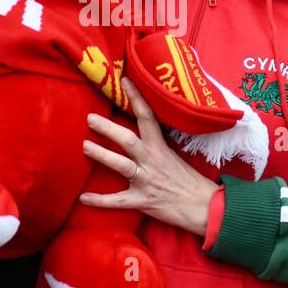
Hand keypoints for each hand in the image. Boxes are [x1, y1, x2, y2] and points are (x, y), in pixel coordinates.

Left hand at [79, 77, 217, 236]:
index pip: (147, 117)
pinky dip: (100, 200)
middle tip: (90, 118)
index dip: (136, 98)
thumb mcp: (173, 156)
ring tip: (85, 146)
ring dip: (102, 156)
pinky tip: (83, 198)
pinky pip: (118, 201)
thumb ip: (155, 144)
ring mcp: (147, 181)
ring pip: (122, 166)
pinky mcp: (143, 201)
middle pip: (128, 140)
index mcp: (160, 147)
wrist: (204, 207)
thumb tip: (139, 128)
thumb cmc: (188, 181)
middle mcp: (152, 161)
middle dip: (108, 129)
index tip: (124, 81)